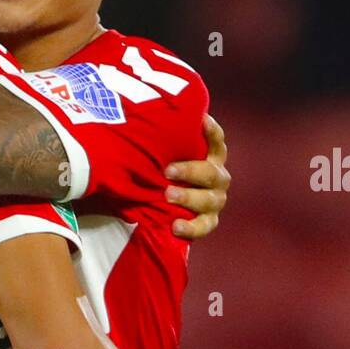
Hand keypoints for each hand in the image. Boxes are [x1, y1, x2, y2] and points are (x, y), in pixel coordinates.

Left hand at [165, 113, 229, 238]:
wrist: (157, 205)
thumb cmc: (159, 173)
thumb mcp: (159, 158)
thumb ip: (158, 146)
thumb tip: (132, 123)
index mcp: (209, 157)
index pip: (216, 142)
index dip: (212, 132)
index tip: (202, 121)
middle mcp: (217, 178)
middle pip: (212, 172)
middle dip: (191, 170)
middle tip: (167, 171)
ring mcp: (214, 201)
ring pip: (209, 199)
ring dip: (188, 197)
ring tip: (168, 195)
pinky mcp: (207, 221)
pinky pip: (204, 226)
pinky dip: (191, 227)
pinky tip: (176, 225)